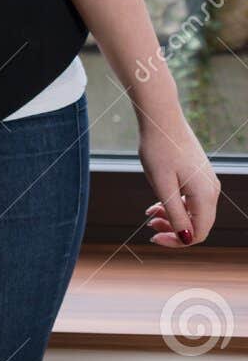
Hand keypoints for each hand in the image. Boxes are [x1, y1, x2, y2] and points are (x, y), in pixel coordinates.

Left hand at [138, 104, 220, 246]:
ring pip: (193, 211)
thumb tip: (185, 238)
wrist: (161, 119)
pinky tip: (157, 203)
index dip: (176, 241)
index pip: (197, 233)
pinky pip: (191, 199)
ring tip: (150, 214)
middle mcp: (211, 190)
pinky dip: (175, 204)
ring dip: (172, 217)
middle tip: (149, 225)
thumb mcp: (162, 186)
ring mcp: (207, 182)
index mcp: (205, 195)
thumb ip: (175, 213)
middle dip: (173, 229)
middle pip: (198, 224)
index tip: (153, 237)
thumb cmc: (159, 149)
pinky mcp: (199, 175)